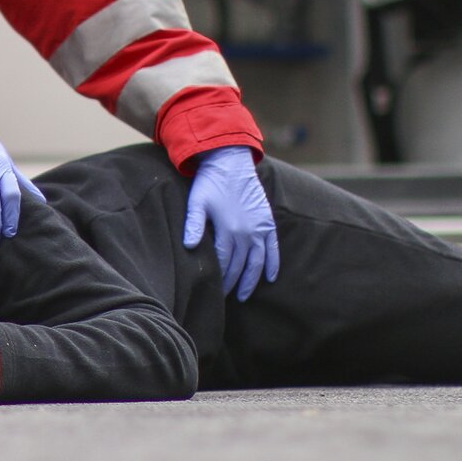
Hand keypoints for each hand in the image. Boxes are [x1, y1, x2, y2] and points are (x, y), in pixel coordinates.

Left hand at [183, 145, 279, 301]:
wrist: (231, 162)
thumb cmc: (210, 182)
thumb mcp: (197, 202)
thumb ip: (193, 224)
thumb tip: (188, 246)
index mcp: (228, 230)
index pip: (224, 263)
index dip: (219, 279)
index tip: (214, 292)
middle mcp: (247, 233)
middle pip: (240, 266)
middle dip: (233, 283)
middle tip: (224, 298)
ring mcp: (260, 228)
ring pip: (257, 262)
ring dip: (251, 280)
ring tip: (244, 296)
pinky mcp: (267, 222)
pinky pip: (273, 248)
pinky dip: (273, 264)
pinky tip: (270, 277)